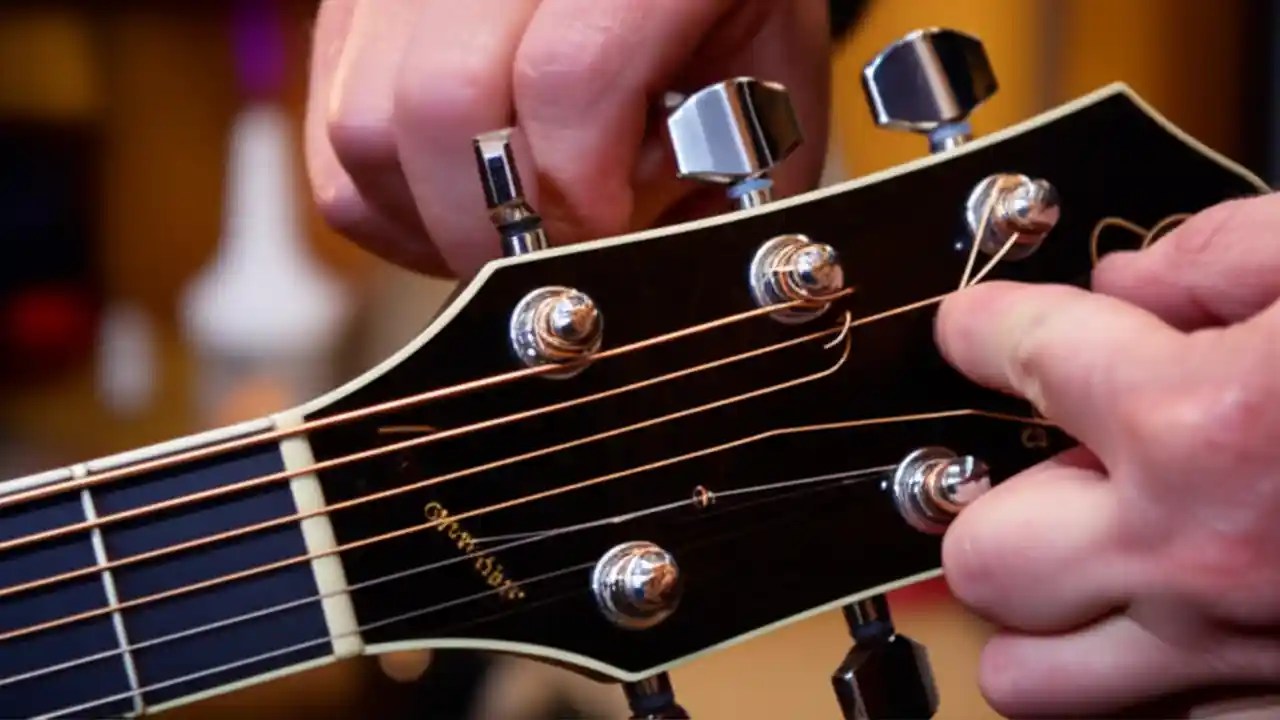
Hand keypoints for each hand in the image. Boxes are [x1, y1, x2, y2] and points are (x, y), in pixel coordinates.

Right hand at [306, 0, 831, 277]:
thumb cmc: (719, 6)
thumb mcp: (768, 79)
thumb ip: (738, 180)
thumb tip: (658, 284)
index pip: (567, 79)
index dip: (583, 193)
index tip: (609, 239)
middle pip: (440, 105)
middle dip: (497, 231)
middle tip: (550, 263)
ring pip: (363, 127)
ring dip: (434, 222)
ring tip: (507, 236)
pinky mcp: (354, 8)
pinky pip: (331, 138)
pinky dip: (388, 207)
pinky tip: (456, 213)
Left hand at [935, 194, 1279, 717]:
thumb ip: (1225, 255)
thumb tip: (1137, 280)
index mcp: (1205, 418)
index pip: (1017, 354)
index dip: (979, 330)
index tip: (969, 332)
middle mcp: (1194, 548)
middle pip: (976, 555)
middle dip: (984, 503)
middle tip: (1028, 470)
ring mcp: (1229, 649)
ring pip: (1025, 679)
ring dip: (1032, 618)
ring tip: (1079, 567)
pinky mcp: (1279, 708)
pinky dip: (1140, 683)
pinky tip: (1173, 629)